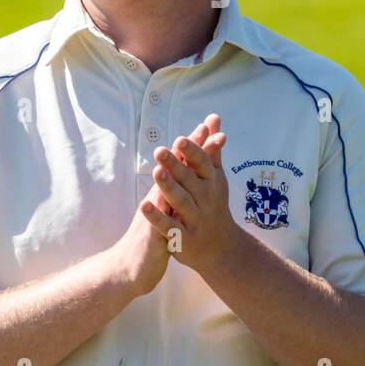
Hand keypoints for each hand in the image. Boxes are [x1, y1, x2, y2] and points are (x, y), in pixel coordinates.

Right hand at [112, 122, 215, 295]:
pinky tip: (154, 203)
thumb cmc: (152, 237)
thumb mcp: (167, 211)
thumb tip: (186, 170)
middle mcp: (158, 198)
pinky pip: (152, 222)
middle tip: (203, 128)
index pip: (182, 163)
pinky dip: (153, 212)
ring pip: (161, 190)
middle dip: (188, 149)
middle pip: (174, 169)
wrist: (129, 268)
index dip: (194, 145)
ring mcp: (152, 215)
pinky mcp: (150, 236)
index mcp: (166, 193)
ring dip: (169, 174)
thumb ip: (176, 190)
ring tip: (177, 157)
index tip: (209, 125)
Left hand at [142, 113, 242, 275]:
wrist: (220, 247)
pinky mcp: (184, 238)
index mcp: (212, 183)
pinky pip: (169, 226)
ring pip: (181, 202)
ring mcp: (195, 219)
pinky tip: (144, 205)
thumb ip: (211, 148)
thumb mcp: (215, 176)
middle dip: (176, 165)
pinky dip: (157, 217)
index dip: (192, 152)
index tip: (180, 139)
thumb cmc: (213, 203)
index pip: (203, 164)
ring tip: (156, 172)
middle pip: (189, 180)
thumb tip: (213, 118)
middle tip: (160, 150)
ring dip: (168, 187)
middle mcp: (206, 200)